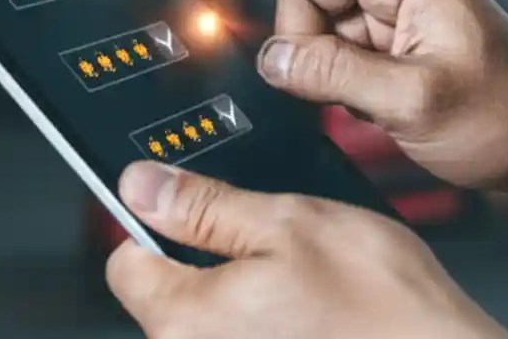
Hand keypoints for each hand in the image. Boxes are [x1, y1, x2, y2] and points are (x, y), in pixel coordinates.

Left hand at [106, 162, 507, 338]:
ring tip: (304, 279)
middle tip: (273, 240)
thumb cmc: (380, 304)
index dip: (160, 222)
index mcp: (186, 317)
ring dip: (245, 290)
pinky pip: (243, 337)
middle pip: (168, 291)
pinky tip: (313, 310)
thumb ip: (203, 205)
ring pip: (210, 316)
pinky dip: (269, 320)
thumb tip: (140, 184)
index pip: (127, 260)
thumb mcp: (288, 222)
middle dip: (210, 257)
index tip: (197, 207)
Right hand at [165, 0, 507, 194]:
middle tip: (347, 92)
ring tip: (377, 102)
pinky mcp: (400, 39)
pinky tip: (376, 103)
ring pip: (316, 32)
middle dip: (304, 49)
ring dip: (327, 72)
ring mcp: (400, 10)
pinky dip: (341, 81)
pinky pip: (339, 52)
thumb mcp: (414, 100)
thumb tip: (271, 57)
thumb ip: (332, 74)